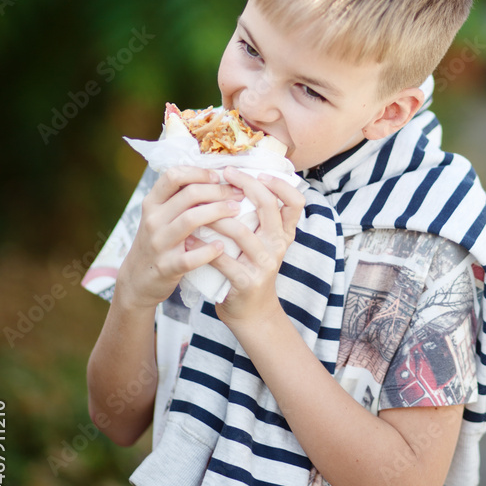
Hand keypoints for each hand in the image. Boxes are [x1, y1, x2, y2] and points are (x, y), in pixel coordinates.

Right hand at [117, 166, 244, 309]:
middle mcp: (153, 220)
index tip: (218, 176)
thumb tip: (214, 175)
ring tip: (236, 211)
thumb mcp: (160, 216)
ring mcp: (159, 243)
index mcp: (152, 203)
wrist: (138, 280)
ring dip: (218, 212)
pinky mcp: (167, 266)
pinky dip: (209, 251)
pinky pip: (191, 256)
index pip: (173, 176)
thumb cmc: (158, 241)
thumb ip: (178, 198)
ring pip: (190, 220)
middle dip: (218, 191)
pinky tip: (222, 246)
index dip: (199, 172)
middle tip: (237, 194)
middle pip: (189, 194)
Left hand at [206, 166, 304, 329]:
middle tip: (225, 174)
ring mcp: (264, 265)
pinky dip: (203, 246)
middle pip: (268, 206)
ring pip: (241, 231)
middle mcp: (278, 246)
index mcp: (284, 234)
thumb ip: (259, 218)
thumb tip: (241, 181)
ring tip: (199, 204)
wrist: (252, 313)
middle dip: (246, 185)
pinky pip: (222, 259)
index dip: (280, 184)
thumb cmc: (251, 269)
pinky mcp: (246, 282)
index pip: (295, 202)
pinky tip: (190, 237)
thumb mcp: (264, 243)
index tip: (258, 172)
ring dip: (217, 215)